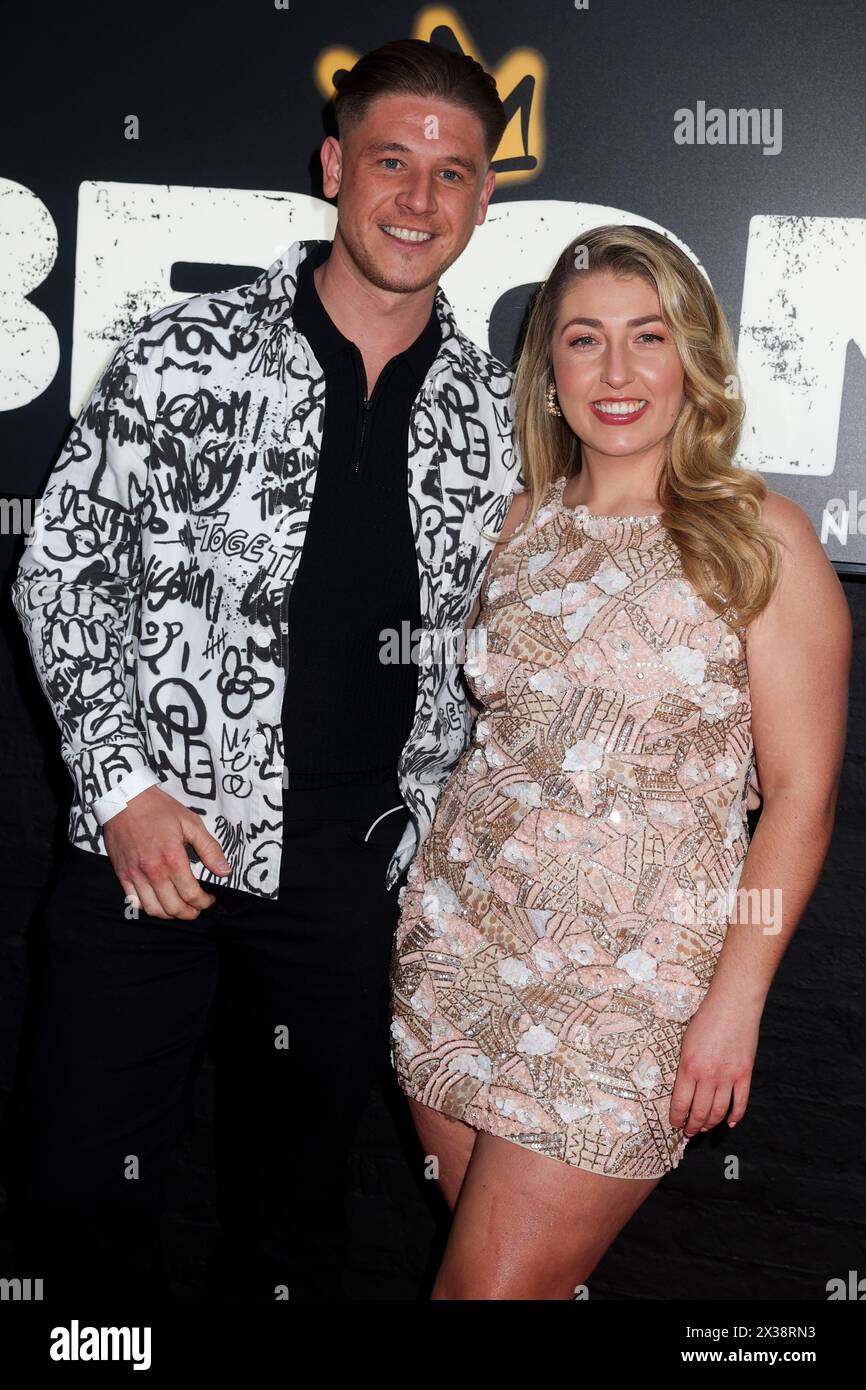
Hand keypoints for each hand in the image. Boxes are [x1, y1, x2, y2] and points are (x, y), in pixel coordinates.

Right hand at [103, 785, 231, 919]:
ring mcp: (135, 875)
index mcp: (172, 858)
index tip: (210, 899)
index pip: (191, 894)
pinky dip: (148, 908)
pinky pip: (134, 902)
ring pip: (153, 910)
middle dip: (190, 913)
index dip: (204, 902)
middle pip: (174, 907)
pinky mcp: (122, 874)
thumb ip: (209, 849)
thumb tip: (224, 871)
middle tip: (198, 908)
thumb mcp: (190, 823)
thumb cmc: (158, 809)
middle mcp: (153, 871)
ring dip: (170, 914)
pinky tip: (158, 902)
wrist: (125, 799)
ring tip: (180, 908)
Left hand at [669, 991, 761, 1137]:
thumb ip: (685, 1068)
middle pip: (699, 1112)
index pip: (680, 1103)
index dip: (676, 1119)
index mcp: (688, 1067)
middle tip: (689, 1132)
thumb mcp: (686, 1043)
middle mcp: (708, 1075)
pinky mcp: (745, 1074)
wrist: (733, 1005)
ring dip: (710, 1124)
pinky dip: (735, 1116)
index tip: (675, 1125)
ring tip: (705, 1129)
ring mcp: (728, 1076)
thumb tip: (685, 1090)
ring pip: (718, 1111)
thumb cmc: (706, 1020)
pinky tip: (729, 1122)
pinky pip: (740, 1102)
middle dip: (692, 1126)